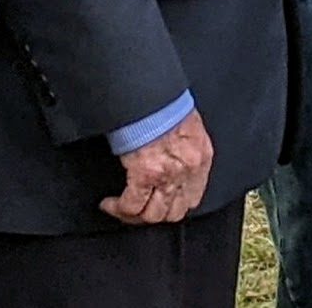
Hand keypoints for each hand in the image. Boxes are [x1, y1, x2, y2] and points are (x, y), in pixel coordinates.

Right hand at [100, 110, 211, 225]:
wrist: (149, 95)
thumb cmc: (165, 105)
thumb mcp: (186, 128)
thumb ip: (184, 150)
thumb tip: (171, 164)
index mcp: (201, 157)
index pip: (193, 197)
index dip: (175, 205)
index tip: (160, 203)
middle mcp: (188, 170)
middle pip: (173, 212)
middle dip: (154, 214)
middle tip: (139, 210)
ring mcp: (167, 175)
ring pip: (152, 215)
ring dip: (135, 215)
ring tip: (122, 209)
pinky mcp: (144, 175)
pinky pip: (131, 206)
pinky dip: (119, 209)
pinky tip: (110, 204)